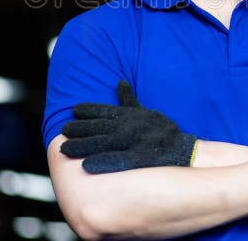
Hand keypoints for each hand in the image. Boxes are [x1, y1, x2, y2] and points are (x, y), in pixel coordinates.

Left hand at [61, 80, 196, 173]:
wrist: (184, 151)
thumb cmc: (162, 132)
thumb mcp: (145, 112)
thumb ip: (129, 99)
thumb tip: (120, 82)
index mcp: (129, 116)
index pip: (104, 111)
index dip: (88, 110)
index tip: (74, 110)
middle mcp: (128, 128)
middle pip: (98, 128)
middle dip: (79, 129)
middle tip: (63, 131)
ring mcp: (132, 143)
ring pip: (102, 143)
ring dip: (82, 145)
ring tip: (65, 148)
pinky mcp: (138, 159)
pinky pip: (117, 160)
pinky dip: (102, 161)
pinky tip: (86, 165)